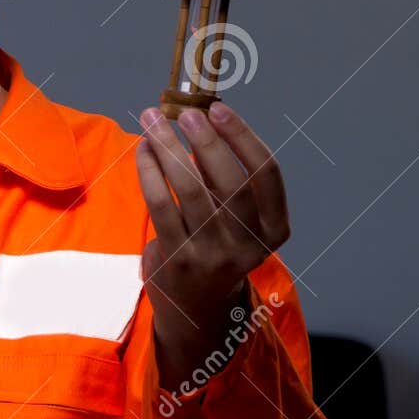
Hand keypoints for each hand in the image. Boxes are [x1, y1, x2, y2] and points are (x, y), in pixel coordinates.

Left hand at [135, 101, 289, 390]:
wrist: (195, 309)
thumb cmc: (217, 246)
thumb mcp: (237, 219)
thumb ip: (228, 178)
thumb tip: (201, 119)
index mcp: (274, 229)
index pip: (267, 174)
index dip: (244, 137)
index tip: (219, 109)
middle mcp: (249, 245)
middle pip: (232, 180)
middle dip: (207, 140)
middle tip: (184, 112)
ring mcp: (213, 256)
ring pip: (191, 189)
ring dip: (169, 148)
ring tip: (152, 120)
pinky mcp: (178, 260)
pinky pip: (160, 204)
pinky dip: (150, 171)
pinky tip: (144, 150)